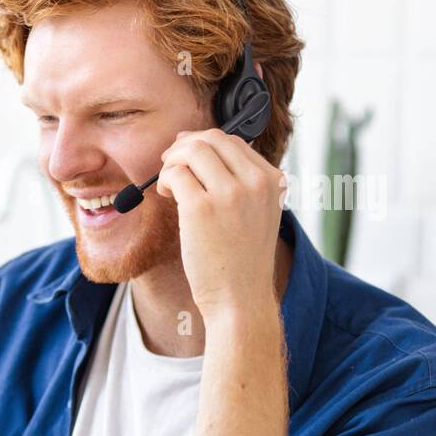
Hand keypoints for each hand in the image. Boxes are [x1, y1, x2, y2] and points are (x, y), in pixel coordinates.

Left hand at [154, 128, 287, 320]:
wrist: (240, 298)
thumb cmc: (241, 260)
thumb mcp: (258, 213)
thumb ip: (241, 182)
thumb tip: (201, 148)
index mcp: (271, 180)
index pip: (233, 141)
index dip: (204, 143)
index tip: (187, 157)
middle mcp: (254, 182)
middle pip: (211, 138)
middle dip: (184, 147)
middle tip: (169, 165)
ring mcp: (229, 193)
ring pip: (191, 150)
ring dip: (172, 162)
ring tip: (169, 185)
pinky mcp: (201, 208)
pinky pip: (175, 174)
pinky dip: (164, 180)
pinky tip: (166, 196)